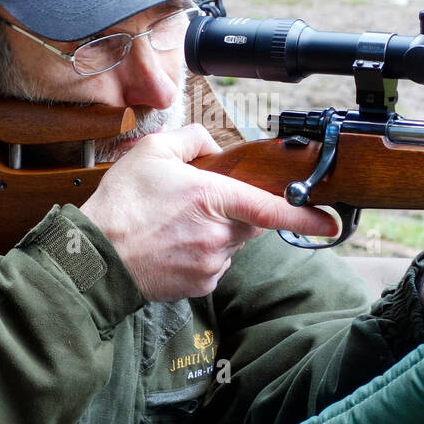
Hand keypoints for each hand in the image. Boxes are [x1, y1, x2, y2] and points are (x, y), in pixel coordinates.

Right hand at [79, 124, 337, 301]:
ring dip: (215, 234)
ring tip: (173, 227)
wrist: (93, 259)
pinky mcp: (201, 285)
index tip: (330, 222)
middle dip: (233, 212)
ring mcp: (210, 263)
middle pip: (248, 222)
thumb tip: (211, 142)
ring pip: (231, 244)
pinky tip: (172, 247)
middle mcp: (217, 235)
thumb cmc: (120, 206)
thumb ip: (189, 138)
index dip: (304, 217)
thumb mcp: (150, 152)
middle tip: (195, 204)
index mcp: (211, 198)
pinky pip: (215, 265)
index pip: (270, 209)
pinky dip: (201, 254)